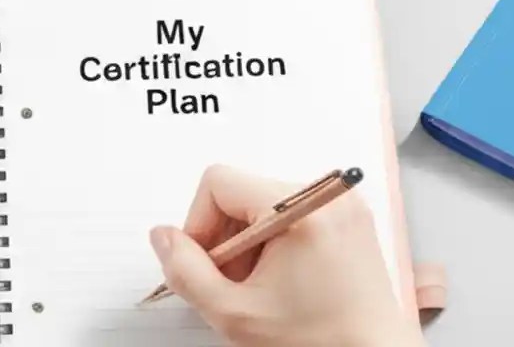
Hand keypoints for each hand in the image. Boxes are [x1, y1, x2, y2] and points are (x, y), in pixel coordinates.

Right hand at [149, 166, 421, 346]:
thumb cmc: (318, 344)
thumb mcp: (234, 313)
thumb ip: (185, 271)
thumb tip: (163, 237)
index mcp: (301, 207)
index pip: (219, 183)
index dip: (198, 225)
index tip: (205, 266)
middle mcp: (327, 194)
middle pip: (243, 192)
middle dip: (226, 238)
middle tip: (233, 286)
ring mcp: (343, 204)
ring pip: (265, 203)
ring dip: (249, 243)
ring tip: (261, 288)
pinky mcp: (351, 219)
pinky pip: (294, 212)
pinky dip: (276, 243)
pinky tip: (282, 281)